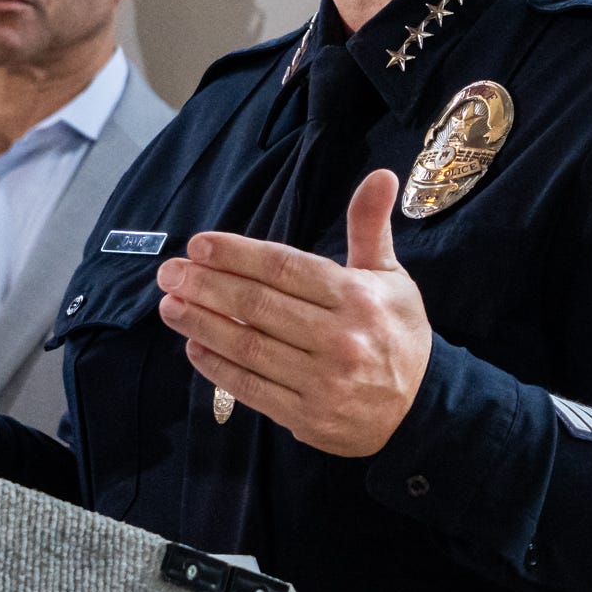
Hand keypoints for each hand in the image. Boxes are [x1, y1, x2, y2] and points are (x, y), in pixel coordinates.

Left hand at [156, 169, 433, 458]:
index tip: (199, 245)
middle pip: (259, 306)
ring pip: (250, 347)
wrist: (422, 408)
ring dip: (202, 324)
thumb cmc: (398, 333)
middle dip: (207, 286)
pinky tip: (193, 347)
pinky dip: (219, 368)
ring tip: (170, 305)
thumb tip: (379, 174)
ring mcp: (323, 382)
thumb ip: (370, 226)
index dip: (238, 255)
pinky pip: (253, 389)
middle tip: (170, 272)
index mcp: (358, 297)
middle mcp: (340, 338)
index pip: (286, 268)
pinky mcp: (308, 418)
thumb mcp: (392, 275)